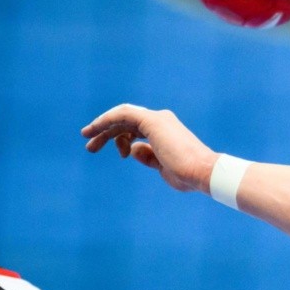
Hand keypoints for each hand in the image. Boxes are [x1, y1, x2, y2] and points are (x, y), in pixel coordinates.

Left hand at [81, 104, 216, 193]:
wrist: (202, 172)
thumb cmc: (187, 175)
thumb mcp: (163, 167)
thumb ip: (148, 157)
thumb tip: (132, 150)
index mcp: (165, 132)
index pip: (138, 129)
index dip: (124, 140)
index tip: (120, 155)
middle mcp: (161, 121)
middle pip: (127, 122)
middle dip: (107, 133)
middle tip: (90, 147)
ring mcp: (157, 119)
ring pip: (122, 117)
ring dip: (102, 127)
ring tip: (87, 138)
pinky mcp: (152, 121)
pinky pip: (123, 114)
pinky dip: (107, 119)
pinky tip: (95, 128)